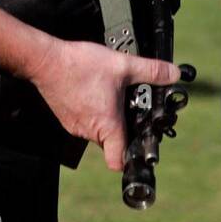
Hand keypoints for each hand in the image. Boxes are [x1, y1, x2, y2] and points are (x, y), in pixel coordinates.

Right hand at [28, 38, 180, 170]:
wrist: (46, 60)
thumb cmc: (81, 65)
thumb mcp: (122, 64)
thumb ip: (151, 71)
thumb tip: (174, 74)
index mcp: (107, 125)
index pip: (119, 161)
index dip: (132, 156)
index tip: (140, 141)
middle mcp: (89, 131)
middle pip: (112, 141)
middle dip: (123, 125)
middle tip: (129, 103)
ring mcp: (75, 126)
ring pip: (98, 130)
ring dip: (107, 116)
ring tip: (110, 92)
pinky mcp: (66, 118)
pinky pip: (84, 121)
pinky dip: (92, 110)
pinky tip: (93, 88)